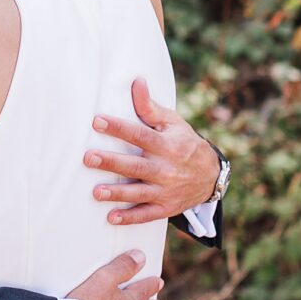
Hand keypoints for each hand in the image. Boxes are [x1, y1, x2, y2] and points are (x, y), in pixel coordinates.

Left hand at [86, 77, 218, 226]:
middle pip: (136, 165)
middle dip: (112, 162)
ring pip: (139, 192)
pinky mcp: (166, 207)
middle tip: (89, 158)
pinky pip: (147, 215)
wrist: (211, 176)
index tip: (97, 121)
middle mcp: (167, 168)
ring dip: (118, 193)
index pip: (140, 135)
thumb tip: (136, 82)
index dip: (118, 128)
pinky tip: (111, 217)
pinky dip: (130, 218)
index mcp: (168, 145)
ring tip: (96, 191)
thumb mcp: (173, 123)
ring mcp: (166, 190)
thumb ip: (150, 107)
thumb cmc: (185, 143)